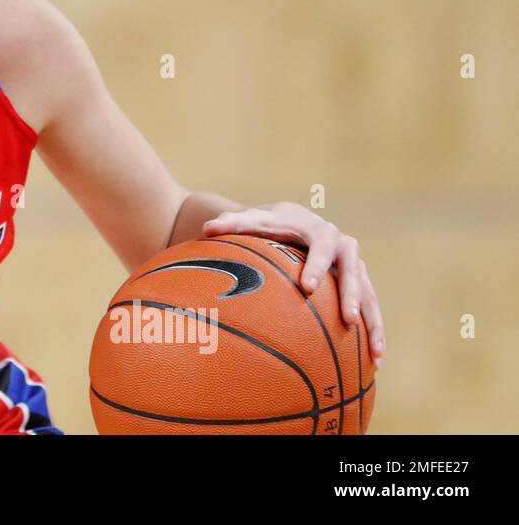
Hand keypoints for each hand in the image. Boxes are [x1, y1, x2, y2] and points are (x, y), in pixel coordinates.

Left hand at [200, 202, 385, 369]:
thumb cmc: (267, 225)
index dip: (316, 266)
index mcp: (317, 231)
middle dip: (351, 295)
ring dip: (373, 321)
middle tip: (348, 319)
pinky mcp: (360, 283)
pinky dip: (374, 331)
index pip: (320, 246)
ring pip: (369, 294)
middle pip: (352, 270)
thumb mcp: (250, 221)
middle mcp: (343, 246)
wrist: (295, 222)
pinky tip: (375, 360)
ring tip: (374, 352)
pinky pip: (371, 308)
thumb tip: (207, 228)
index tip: (308, 288)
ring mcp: (354, 265)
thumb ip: (230, 223)